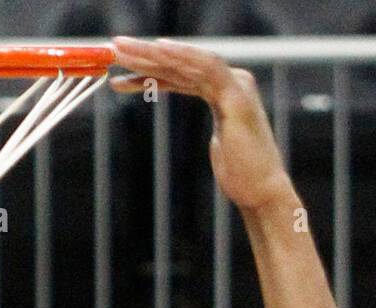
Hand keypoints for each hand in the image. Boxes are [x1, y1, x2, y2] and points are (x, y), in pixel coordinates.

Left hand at [110, 36, 295, 212]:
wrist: (260, 192)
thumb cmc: (239, 174)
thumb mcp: (218, 143)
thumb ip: (214, 126)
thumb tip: (210, 133)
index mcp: (226, 91)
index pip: (181, 75)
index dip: (149, 70)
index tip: (119, 71)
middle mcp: (232, 82)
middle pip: (181, 63)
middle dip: (145, 55)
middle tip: (114, 48)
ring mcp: (236, 85)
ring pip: (188, 60)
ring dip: (153, 52)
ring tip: (122, 49)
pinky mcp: (237, 95)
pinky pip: (206, 67)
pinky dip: (183, 56)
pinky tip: (158, 49)